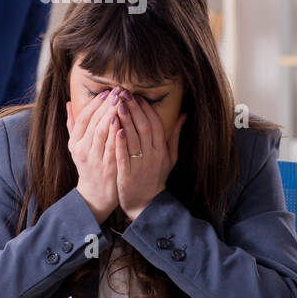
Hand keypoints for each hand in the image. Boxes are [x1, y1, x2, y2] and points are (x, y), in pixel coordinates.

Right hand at [67, 89, 117, 223]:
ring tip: (123, 101)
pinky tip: (124, 123)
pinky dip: (117, 135)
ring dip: (113, 115)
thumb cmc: (88, 166)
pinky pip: (113, 148)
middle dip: (107, 105)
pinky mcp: (108, 168)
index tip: (105, 93)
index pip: (84, 118)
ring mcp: (95, 159)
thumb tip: (67, 104)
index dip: (94, 104)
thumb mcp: (76, 147)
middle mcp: (83, 150)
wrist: (95, 195)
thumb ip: (73, 125)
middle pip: (95, 123)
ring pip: (103, 133)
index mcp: (76, 143)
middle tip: (118, 91)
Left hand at [113, 91, 184, 221]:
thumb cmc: (156, 177)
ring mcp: (140, 165)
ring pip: (133, 138)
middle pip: (143, 127)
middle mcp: (152, 155)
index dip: (146, 109)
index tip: (137, 95)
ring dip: (125, 119)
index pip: (155, 124)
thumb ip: (174, 136)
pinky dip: (119, 140)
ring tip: (117, 104)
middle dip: (133, 109)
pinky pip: (123, 154)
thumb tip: (183, 115)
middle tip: (124, 93)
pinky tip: (113, 127)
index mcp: (162, 150)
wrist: (146, 204)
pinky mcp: (127, 174)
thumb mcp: (170, 157)